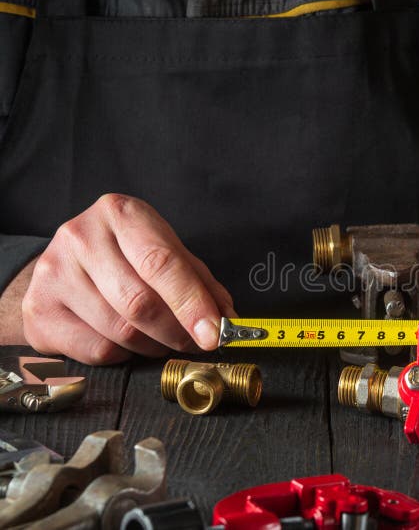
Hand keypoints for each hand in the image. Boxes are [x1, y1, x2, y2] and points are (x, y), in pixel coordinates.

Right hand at [19, 194, 234, 363]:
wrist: (63, 264)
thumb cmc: (126, 257)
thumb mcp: (166, 251)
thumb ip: (200, 282)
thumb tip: (227, 318)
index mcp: (121, 213)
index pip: (161, 263)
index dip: (192, 303)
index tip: (214, 332)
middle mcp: (81, 237)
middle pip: (140, 302)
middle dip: (178, 331)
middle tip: (196, 342)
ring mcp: (54, 274)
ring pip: (121, 332)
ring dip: (154, 346)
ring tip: (162, 340)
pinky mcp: (39, 311)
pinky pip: (97, 350)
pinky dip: (125, 356)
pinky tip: (128, 343)